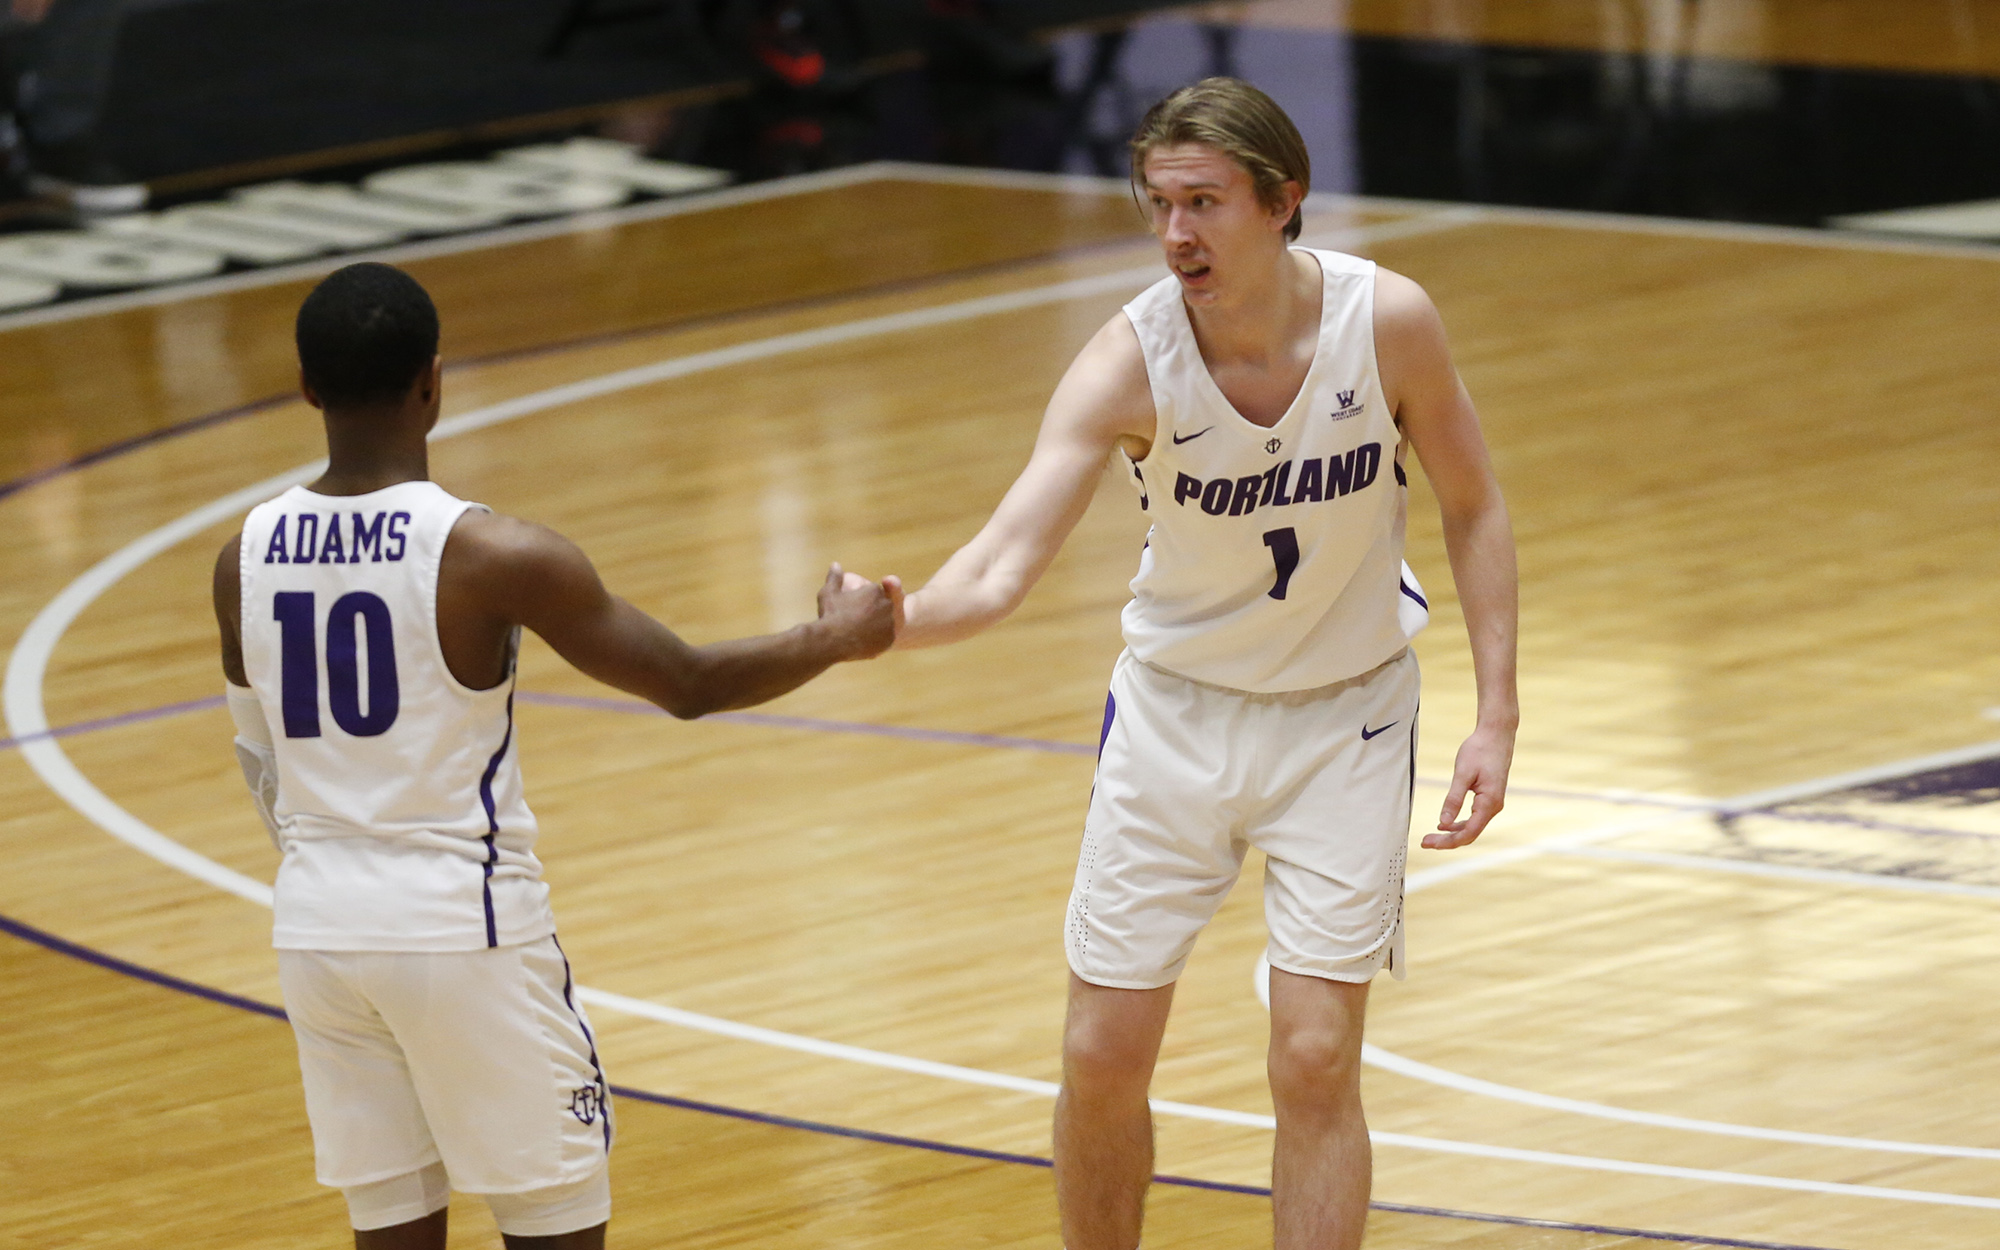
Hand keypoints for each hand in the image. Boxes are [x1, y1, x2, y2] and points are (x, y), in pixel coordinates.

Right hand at [816, 563, 901, 658]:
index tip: (850, 610)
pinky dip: (877, 640)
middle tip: (853, 622)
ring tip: (857, 633)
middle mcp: (886, 605)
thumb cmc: (829, 615)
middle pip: (880, 608)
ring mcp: (890, 623)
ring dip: (875, 626)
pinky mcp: (890, 640)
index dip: (860, 602)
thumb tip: (835, 564)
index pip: (872, 594)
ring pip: (884, 623)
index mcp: (874, 591)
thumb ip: (834, 578)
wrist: (832, 643)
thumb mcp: (829, 593)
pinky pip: (885, 639)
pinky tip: (864, 642)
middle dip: (870, 613)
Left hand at [1425, 721, 1512, 848]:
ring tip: (1432, 836)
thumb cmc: (1480, 750)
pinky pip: (1474, 818)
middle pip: (1470, 834)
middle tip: (1425, 842)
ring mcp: (1493, 803)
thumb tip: (1443, 822)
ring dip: (1452, 833)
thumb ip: (1453, 799)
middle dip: (1447, 841)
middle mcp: (1494, 807)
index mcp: (1489, 803)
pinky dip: (1459, 824)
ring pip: (1472, 827)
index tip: (1429, 843)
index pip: (1468, 833)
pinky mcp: (1489, 798)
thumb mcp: (1462, 774)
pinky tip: (1445, 824)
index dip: (1448, 842)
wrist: (1496, 735)